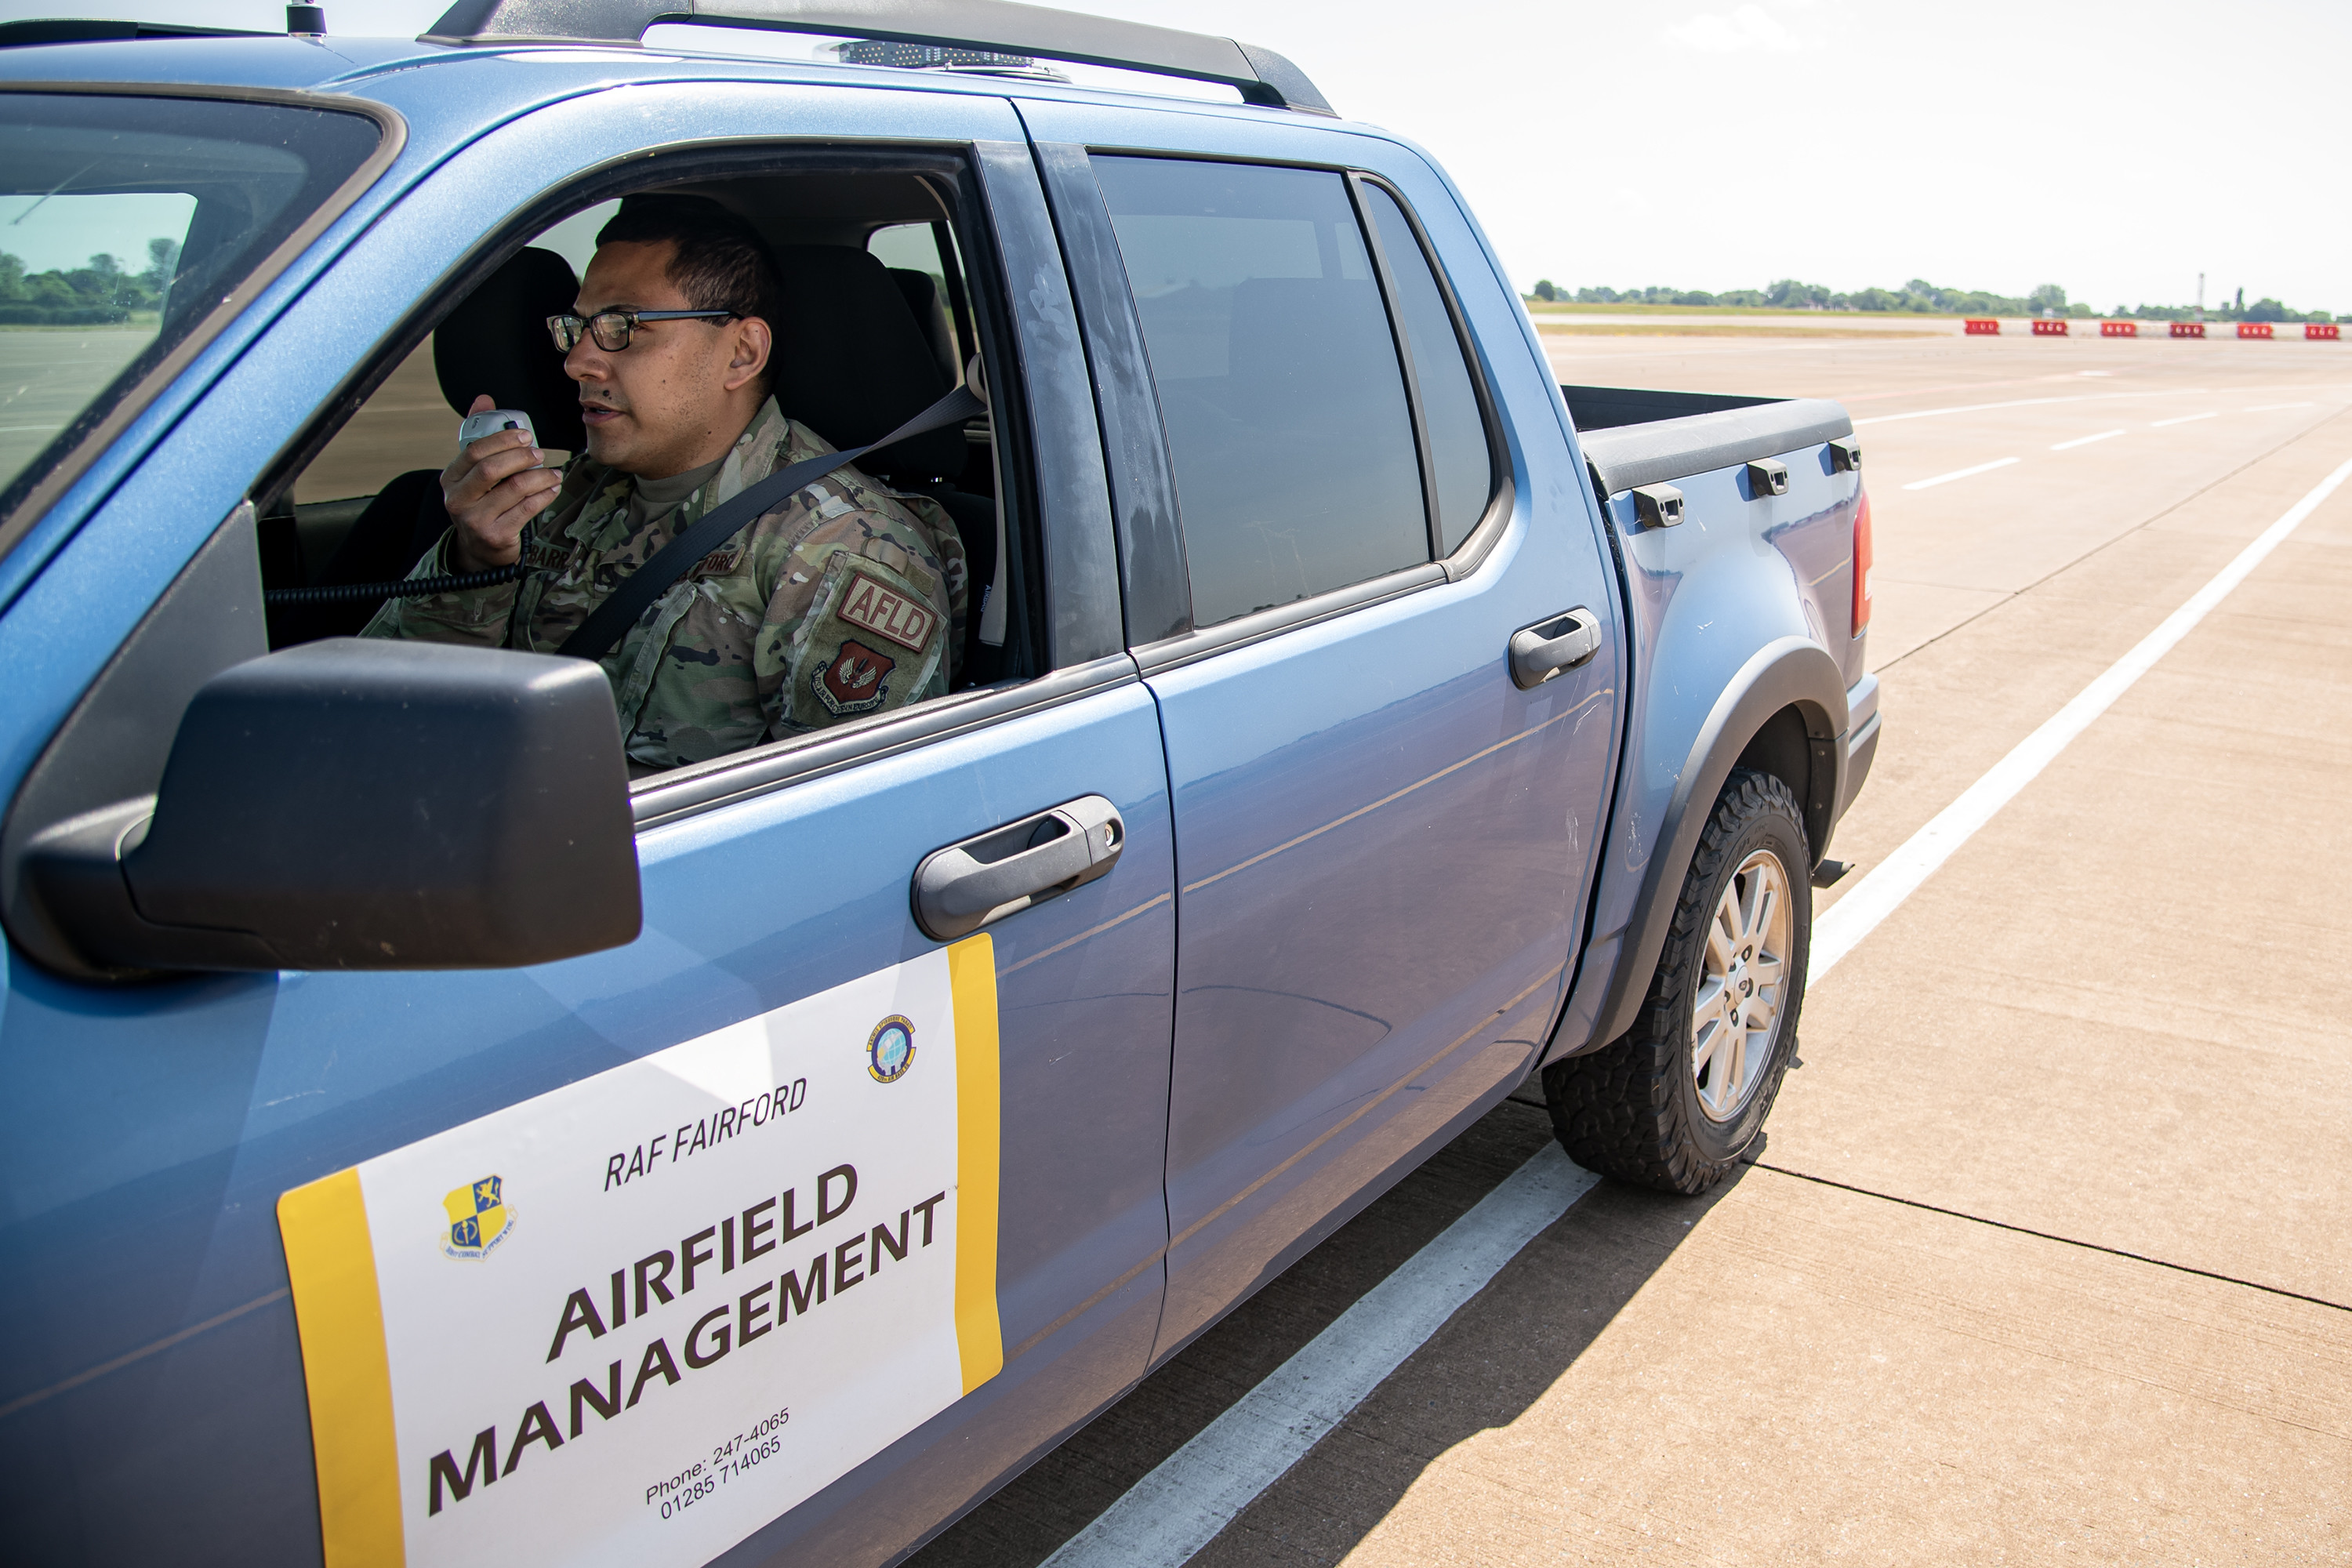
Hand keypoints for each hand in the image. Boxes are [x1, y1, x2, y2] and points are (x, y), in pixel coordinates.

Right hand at [442, 394, 560, 572]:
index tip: (526, 435)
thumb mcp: (472, 473)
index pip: (474, 450)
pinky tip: (552, 489)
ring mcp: (475, 520)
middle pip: (492, 468)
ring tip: (552, 473)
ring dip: (540, 476)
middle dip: (521, 456)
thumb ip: (477, 436)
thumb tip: (484, 399)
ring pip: (514, 488)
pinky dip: (544, 495)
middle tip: (539, 453)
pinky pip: (526, 508)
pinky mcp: (495, 535)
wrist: (480, 549)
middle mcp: (457, 500)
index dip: (503, 439)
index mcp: (450, 478)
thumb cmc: (481, 502)